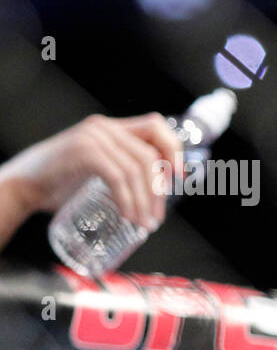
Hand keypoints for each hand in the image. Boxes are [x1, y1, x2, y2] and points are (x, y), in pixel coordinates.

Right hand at [0, 113, 183, 230]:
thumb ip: (123, 171)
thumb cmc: (60, 183)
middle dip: (159, 189)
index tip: (179, 178)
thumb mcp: (98, 171)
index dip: (174, 149)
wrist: (23, 186)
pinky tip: (129, 216)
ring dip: (146, 200)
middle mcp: (104, 128)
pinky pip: (118, 176)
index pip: (156, 126)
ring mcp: (93, 138)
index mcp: (112, 128)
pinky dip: (128, 199)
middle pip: (151, 153)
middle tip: (156, 217)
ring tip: (144, 223)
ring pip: (137, 168)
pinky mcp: (83, 153)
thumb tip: (158, 193)